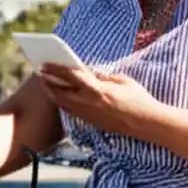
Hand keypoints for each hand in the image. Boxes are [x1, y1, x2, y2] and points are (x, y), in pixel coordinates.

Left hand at [38, 63, 155, 134]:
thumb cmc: (138, 99)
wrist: (147, 124)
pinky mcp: (92, 123)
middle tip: (40, 73)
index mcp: (96, 89)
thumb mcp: (122, 80)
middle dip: (48, 82)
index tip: (44, 63)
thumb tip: (90, 71)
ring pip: (63, 104)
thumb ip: (104, 75)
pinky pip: (71, 112)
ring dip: (53, 93)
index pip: (70, 76)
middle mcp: (88, 103)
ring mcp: (89, 115)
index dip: (55, 69)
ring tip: (47, 84)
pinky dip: (63, 103)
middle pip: (60, 92)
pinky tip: (61, 98)